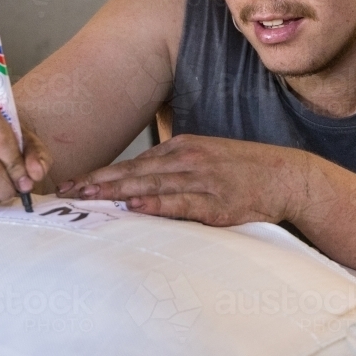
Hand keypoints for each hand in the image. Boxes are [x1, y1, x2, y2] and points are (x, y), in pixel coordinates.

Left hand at [56, 134, 309, 226]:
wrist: (286, 176)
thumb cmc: (244, 170)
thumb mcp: (206, 157)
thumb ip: (175, 167)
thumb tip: (143, 185)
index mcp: (183, 147)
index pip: (134, 163)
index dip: (103, 173)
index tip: (76, 181)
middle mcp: (188, 159)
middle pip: (135, 172)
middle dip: (100, 182)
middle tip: (69, 191)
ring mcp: (202, 179)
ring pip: (151, 186)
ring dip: (118, 193)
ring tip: (90, 198)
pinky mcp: (216, 202)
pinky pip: (181, 203)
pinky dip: (157, 205)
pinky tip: (136, 208)